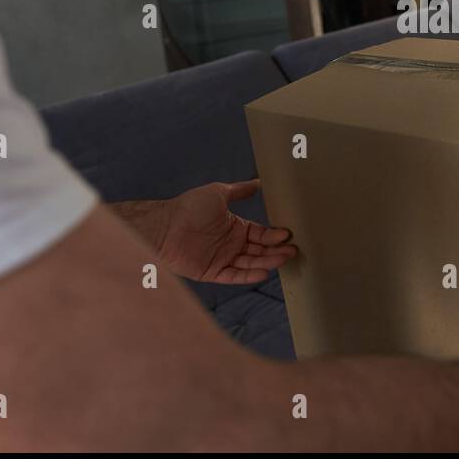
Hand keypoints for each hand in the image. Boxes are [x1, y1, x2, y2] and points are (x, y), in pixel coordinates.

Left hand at [145, 180, 296, 284]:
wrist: (164, 225)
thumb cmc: (189, 207)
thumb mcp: (218, 193)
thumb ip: (240, 190)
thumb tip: (259, 181)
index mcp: (235, 228)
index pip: (261, 234)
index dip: (274, 235)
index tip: (288, 233)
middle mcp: (231, 245)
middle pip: (260, 250)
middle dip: (277, 250)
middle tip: (294, 249)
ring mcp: (222, 259)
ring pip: (251, 263)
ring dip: (268, 261)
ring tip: (285, 258)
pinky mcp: (212, 272)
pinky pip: (234, 276)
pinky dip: (248, 275)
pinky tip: (264, 272)